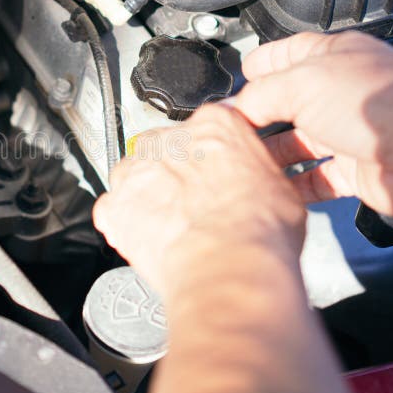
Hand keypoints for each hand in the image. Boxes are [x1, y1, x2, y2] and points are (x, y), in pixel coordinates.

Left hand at [93, 104, 305, 292]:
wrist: (228, 267)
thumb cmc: (258, 231)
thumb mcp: (280, 187)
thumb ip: (255, 171)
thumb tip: (258, 183)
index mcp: (213, 125)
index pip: (208, 126)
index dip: (213, 155)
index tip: (218, 172)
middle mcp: (168, 140)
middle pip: (166, 149)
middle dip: (177, 173)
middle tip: (197, 205)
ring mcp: (136, 172)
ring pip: (136, 175)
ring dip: (149, 195)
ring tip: (175, 226)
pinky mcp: (114, 206)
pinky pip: (112, 209)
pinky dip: (124, 223)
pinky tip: (149, 238)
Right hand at [235, 31, 392, 217]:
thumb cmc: (386, 104)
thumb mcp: (303, 84)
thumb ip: (260, 95)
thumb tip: (232, 109)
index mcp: (330, 59)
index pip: (285, 56)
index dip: (258, 65)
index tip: (236, 77)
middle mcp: (339, 94)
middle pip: (285, 105)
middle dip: (255, 117)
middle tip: (226, 128)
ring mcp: (347, 132)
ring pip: (297, 145)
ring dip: (270, 155)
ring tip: (241, 160)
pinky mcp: (355, 170)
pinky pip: (316, 180)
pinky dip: (294, 186)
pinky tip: (274, 187)